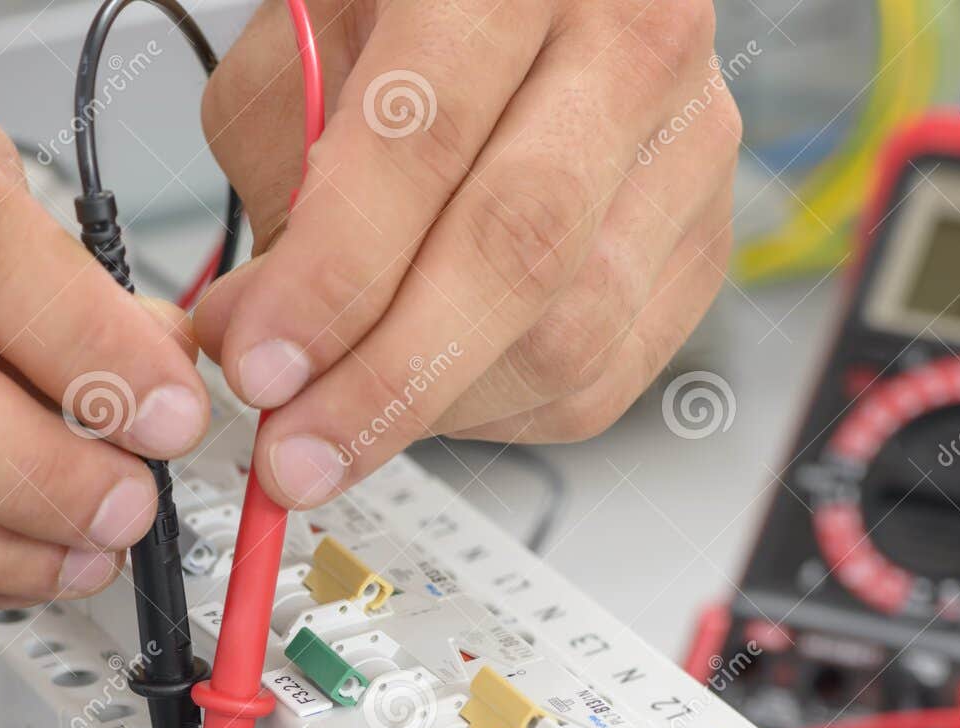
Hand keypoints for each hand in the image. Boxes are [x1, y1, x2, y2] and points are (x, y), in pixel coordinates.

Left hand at [198, 0, 737, 507]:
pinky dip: (499, 415)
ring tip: (347, 422)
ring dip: (437, 412)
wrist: (547, 5)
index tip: (262, 366)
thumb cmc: (418, 17)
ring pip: (571, 336)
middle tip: (302, 452)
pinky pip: (605, 381)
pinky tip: (435, 398)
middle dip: (390, 378)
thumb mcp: (314, 44)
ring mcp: (690, 154)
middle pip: (520, 251)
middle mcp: (635, 45)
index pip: (428, 139)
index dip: (337, 274)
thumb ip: (279, 176)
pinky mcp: (705, 247)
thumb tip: (254, 343)